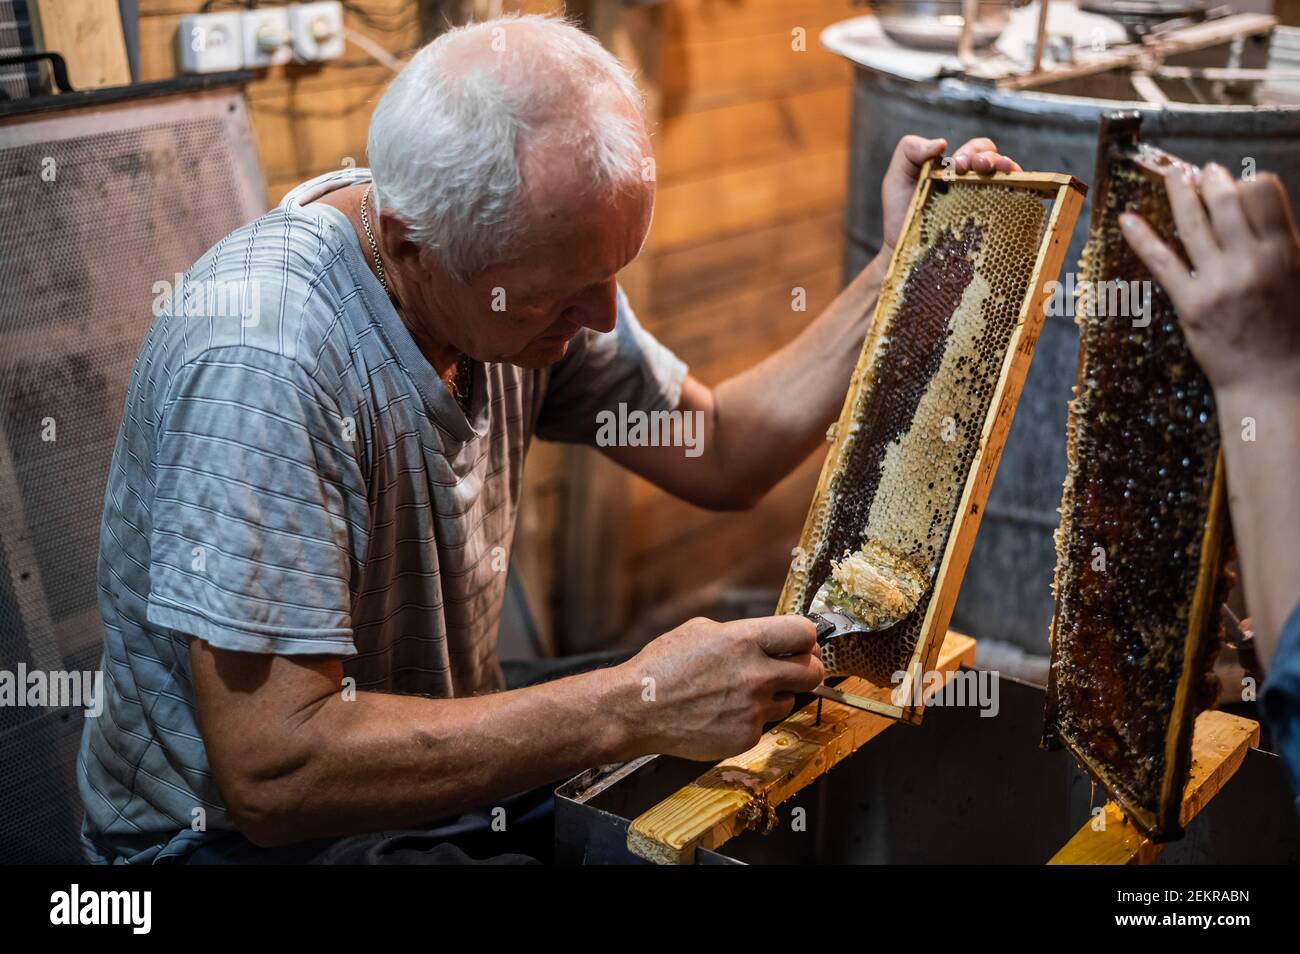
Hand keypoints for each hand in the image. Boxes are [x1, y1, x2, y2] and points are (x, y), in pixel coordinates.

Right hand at [619, 615, 823, 760]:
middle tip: (792, 669)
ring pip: (789, 700)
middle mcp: (755, 675)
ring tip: (741, 692)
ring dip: (775, 695)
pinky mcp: (747, 736)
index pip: (804, 633)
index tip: (801, 642)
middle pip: (813, 671)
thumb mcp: (700, 630)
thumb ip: (741, 633)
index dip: (806, 637)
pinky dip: (751, 718)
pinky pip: (764, 724)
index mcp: (744, 640)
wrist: (637, 709)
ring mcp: (753, 709)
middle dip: (805, 668)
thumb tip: (768, 638)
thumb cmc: (663, 667)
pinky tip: (725, 712)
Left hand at [880, 135, 1021, 257]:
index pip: (977, 150)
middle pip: (995, 161)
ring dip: (1007, 170)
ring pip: (1007, 178)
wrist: (902, 249)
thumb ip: (910, 152)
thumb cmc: (900, 215)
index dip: (973, 152)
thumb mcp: (897, 178)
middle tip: (980, 166)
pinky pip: (1011, 205)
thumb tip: (943, 143)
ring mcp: (982, 202)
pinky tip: (1015, 191)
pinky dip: (1017, 193)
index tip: (958, 165)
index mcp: (955, 169)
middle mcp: (973, 183)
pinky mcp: (987, 224)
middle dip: (991, 158)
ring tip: (1004, 171)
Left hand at [1121, 165, 1299, 394]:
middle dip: (1210, 180)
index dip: (1247, 181)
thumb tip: (1257, 203)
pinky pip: (1162, 262)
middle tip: (1202, 171)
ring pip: (1192, 225)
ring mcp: (1218, 283)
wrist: (1270, 379)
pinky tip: (1127, 219)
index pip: (1262, 193)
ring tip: (1172, 174)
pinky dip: (1143, 238)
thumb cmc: (1289, 327)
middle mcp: (1251, 263)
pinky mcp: (1191, 304)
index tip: (1238, 181)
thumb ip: (1280, 242)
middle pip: (1224, 202)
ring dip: (1179, 194)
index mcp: (1285, 252)